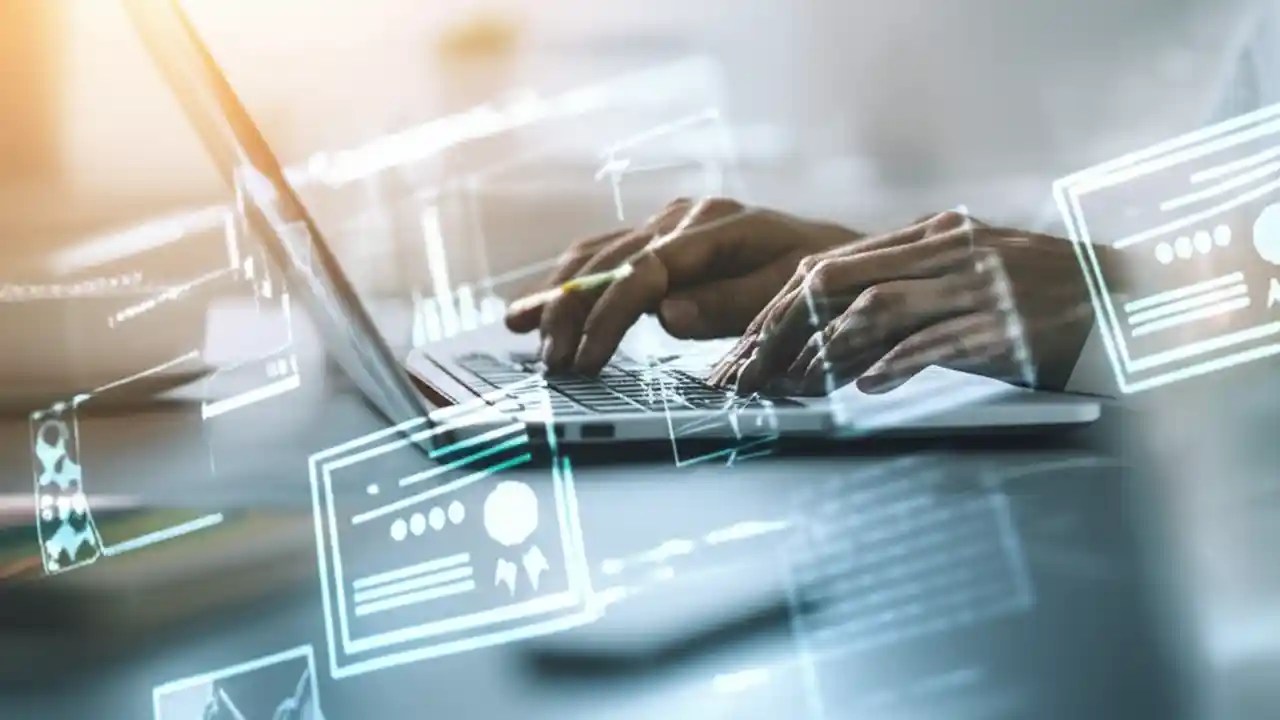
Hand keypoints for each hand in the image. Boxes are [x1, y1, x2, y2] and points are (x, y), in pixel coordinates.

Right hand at [504, 197, 860, 373]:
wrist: (843, 258)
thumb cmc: (821, 283)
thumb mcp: (789, 298)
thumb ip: (730, 305)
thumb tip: (666, 313)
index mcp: (716, 226)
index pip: (644, 271)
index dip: (607, 316)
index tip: (584, 360)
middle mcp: (684, 217)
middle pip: (608, 261)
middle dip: (570, 312)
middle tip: (549, 362)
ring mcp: (670, 224)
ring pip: (596, 254)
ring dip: (558, 295)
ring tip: (520, 331)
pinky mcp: (662, 241)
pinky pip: (606, 257)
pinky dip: (572, 283)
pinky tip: (542, 305)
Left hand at [708, 210, 1095, 394]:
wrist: (1131, 296)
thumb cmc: (1040, 295)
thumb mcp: (967, 276)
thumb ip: (906, 292)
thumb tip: (831, 337)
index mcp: (930, 236)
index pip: (828, 266)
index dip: (776, 310)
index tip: (743, 352)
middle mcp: (946, 252)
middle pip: (836, 282)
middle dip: (780, 330)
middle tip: (746, 376)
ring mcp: (977, 285)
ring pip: (879, 308)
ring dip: (825, 350)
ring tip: (793, 385)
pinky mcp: (1009, 325)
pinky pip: (942, 341)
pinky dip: (899, 363)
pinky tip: (867, 387)